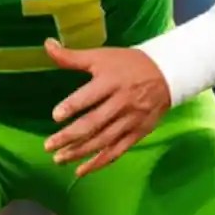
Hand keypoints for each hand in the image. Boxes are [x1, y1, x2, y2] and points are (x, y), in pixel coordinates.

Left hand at [42, 38, 170, 176]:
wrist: (167, 75)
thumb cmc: (128, 64)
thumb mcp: (101, 56)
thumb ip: (72, 56)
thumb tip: (47, 44)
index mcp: (111, 81)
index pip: (90, 96)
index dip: (72, 106)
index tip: (55, 116)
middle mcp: (121, 103)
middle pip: (94, 123)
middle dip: (70, 136)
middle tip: (48, 146)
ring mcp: (130, 121)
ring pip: (103, 141)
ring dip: (80, 152)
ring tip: (58, 159)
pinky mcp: (137, 134)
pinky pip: (117, 151)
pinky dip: (99, 162)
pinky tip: (81, 170)